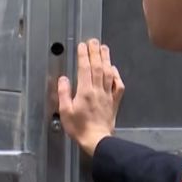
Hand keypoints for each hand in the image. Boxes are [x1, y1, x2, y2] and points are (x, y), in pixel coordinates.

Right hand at [57, 39, 124, 156]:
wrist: (97, 140)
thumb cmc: (79, 127)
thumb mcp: (65, 111)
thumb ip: (64, 93)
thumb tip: (63, 78)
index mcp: (85, 91)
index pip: (84, 69)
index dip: (83, 55)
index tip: (82, 46)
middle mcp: (98, 90)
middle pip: (98, 67)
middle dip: (95, 52)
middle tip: (93, 41)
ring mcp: (108, 95)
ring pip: (108, 73)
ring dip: (106, 59)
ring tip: (104, 48)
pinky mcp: (114, 101)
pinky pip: (118, 85)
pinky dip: (116, 75)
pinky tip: (113, 69)